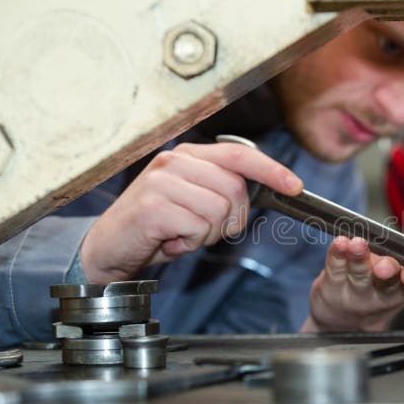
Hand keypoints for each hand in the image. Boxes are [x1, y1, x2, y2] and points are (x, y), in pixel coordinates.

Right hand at [80, 141, 302, 283]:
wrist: (108, 248)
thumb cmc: (157, 227)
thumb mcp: (194, 201)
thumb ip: (224, 190)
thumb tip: (267, 188)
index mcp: (188, 155)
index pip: (239, 155)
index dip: (271, 170)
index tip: (295, 186)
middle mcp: (175, 161)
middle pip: (235, 189)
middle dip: (231, 219)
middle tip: (205, 230)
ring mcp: (162, 181)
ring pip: (220, 210)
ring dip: (208, 234)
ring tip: (183, 234)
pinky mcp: (153, 206)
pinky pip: (198, 228)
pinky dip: (191, 243)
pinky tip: (171, 241)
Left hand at [302, 203, 403, 331]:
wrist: (346, 320)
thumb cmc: (382, 283)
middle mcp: (385, 292)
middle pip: (390, 281)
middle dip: (389, 270)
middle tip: (384, 267)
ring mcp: (359, 291)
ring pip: (360, 275)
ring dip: (359, 259)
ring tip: (357, 244)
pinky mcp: (334, 287)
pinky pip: (335, 269)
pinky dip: (337, 255)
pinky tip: (339, 243)